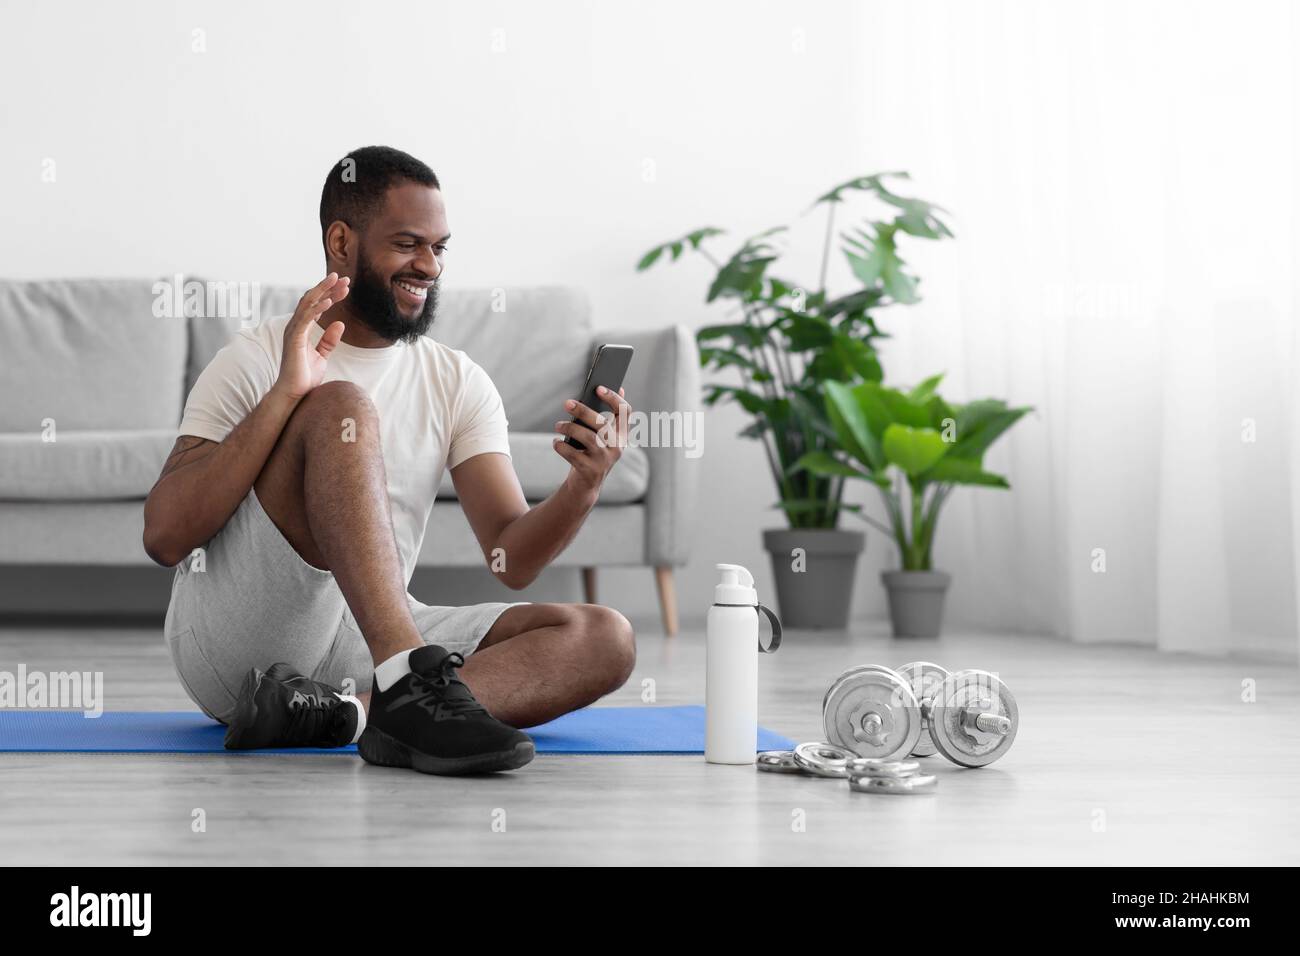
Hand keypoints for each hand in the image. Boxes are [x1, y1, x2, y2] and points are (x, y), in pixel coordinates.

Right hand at [273, 273, 349, 400]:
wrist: (295, 393)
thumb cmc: (305, 376)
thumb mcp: (322, 355)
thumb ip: (329, 340)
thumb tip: (340, 323)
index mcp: (302, 329)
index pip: (316, 305)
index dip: (330, 294)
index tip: (345, 287)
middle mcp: (296, 326)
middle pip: (311, 300)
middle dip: (328, 287)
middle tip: (343, 277)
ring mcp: (293, 331)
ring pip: (307, 304)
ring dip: (323, 291)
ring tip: (336, 281)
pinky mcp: (294, 339)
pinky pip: (306, 319)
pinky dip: (317, 308)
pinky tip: (329, 301)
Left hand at [553, 386, 630, 497]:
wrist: (585, 485)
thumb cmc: (592, 453)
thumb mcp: (604, 436)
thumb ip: (610, 416)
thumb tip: (620, 389)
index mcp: (621, 435)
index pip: (625, 412)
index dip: (614, 398)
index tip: (598, 388)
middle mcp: (617, 447)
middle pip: (602, 423)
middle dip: (583, 411)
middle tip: (567, 403)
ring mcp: (604, 460)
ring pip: (589, 438)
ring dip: (570, 428)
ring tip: (558, 426)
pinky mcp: (590, 471)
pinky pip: (573, 455)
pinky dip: (561, 447)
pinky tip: (556, 442)